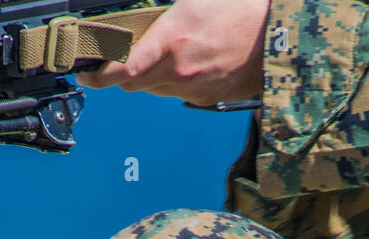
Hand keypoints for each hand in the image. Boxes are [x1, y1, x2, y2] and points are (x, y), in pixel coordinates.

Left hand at [76, 0, 270, 105]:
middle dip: (124, 75)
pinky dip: (176, 82)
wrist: (279, 36)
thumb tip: (140, 26)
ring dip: (152, 78)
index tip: (89, 77)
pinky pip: (180, 94)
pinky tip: (191, 65)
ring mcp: (194, 89)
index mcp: (171, 41)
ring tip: (167, 57)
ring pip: (157, 90)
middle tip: (120, 63)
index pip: (123, 70)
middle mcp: (179, 71)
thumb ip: (160, 18)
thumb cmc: (241, 11)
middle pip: (135, 84)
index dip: (100, 77)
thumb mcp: (193, 0)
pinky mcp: (209, 99)